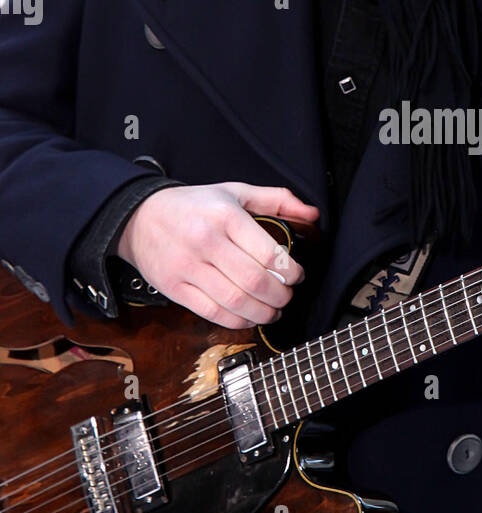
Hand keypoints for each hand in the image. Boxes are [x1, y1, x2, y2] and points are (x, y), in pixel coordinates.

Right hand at [117, 181, 319, 329]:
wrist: (139, 217)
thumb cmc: (193, 205)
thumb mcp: (235, 192)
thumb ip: (276, 199)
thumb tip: (311, 214)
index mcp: (225, 216)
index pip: (268, 252)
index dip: (291, 271)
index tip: (297, 275)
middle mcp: (206, 242)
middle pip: (255, 282)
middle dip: (280, 296)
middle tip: (287, 296)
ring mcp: (188, 267)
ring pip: (236, 302)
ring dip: (263, 312)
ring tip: (273, 310)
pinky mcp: (175, 287)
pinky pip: (213, 312)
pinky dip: (238, 320)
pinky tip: (249, 316)